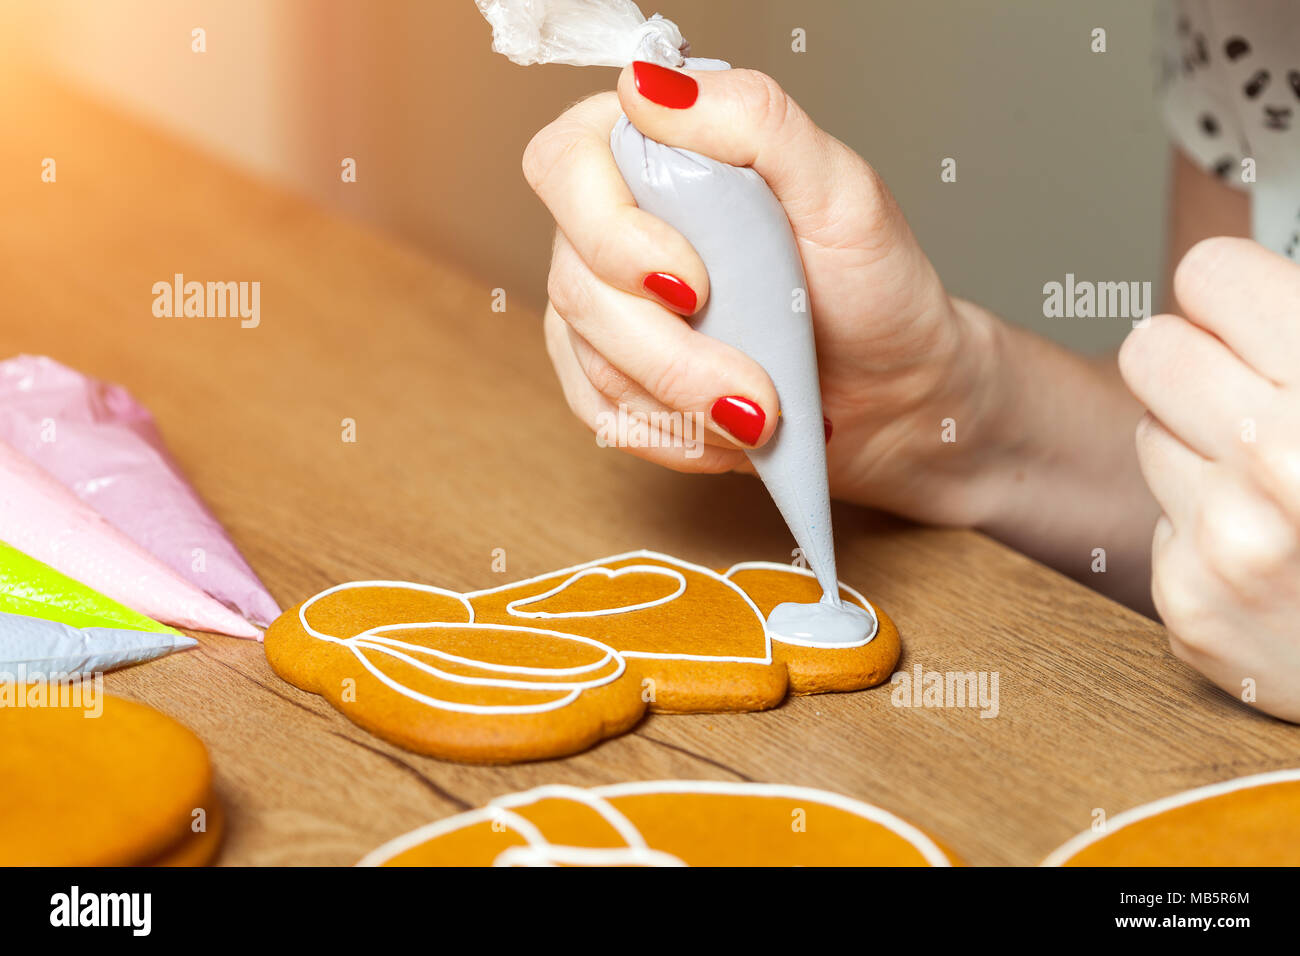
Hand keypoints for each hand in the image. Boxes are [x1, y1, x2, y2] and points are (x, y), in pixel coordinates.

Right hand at [524, 63, 995, 522]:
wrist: (894, 390)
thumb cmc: (875, 288)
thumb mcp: (840, 191)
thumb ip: (755, 121)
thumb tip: (645, 85)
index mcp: (656, 152)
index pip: (567, 166)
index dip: (611, 233)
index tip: (695, 283)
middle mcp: (615, 223)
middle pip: (577, 282)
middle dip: (668, 354)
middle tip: (756, 390)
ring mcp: (606, 305)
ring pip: (588, 358)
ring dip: (681, 402)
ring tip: (762, 411)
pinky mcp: (612, 376)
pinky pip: (600, 415)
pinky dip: (670, 436)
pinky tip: (726, 430)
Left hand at [1120, 237, 1299, 721]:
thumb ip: (1299, 325)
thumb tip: (1232, 278)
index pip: (1210, 274)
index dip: (1231, 294)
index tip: (1246, 314)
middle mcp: (1283, 462)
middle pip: (1150, 348)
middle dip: (1195, 363)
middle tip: (1247, 393)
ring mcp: (1228, 541)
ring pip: (1148, 432)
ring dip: (1200, 449)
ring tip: (1280, 488)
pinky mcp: (1190, 602)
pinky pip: (1160, 520)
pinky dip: (1204, 527)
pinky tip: (1271, 552)